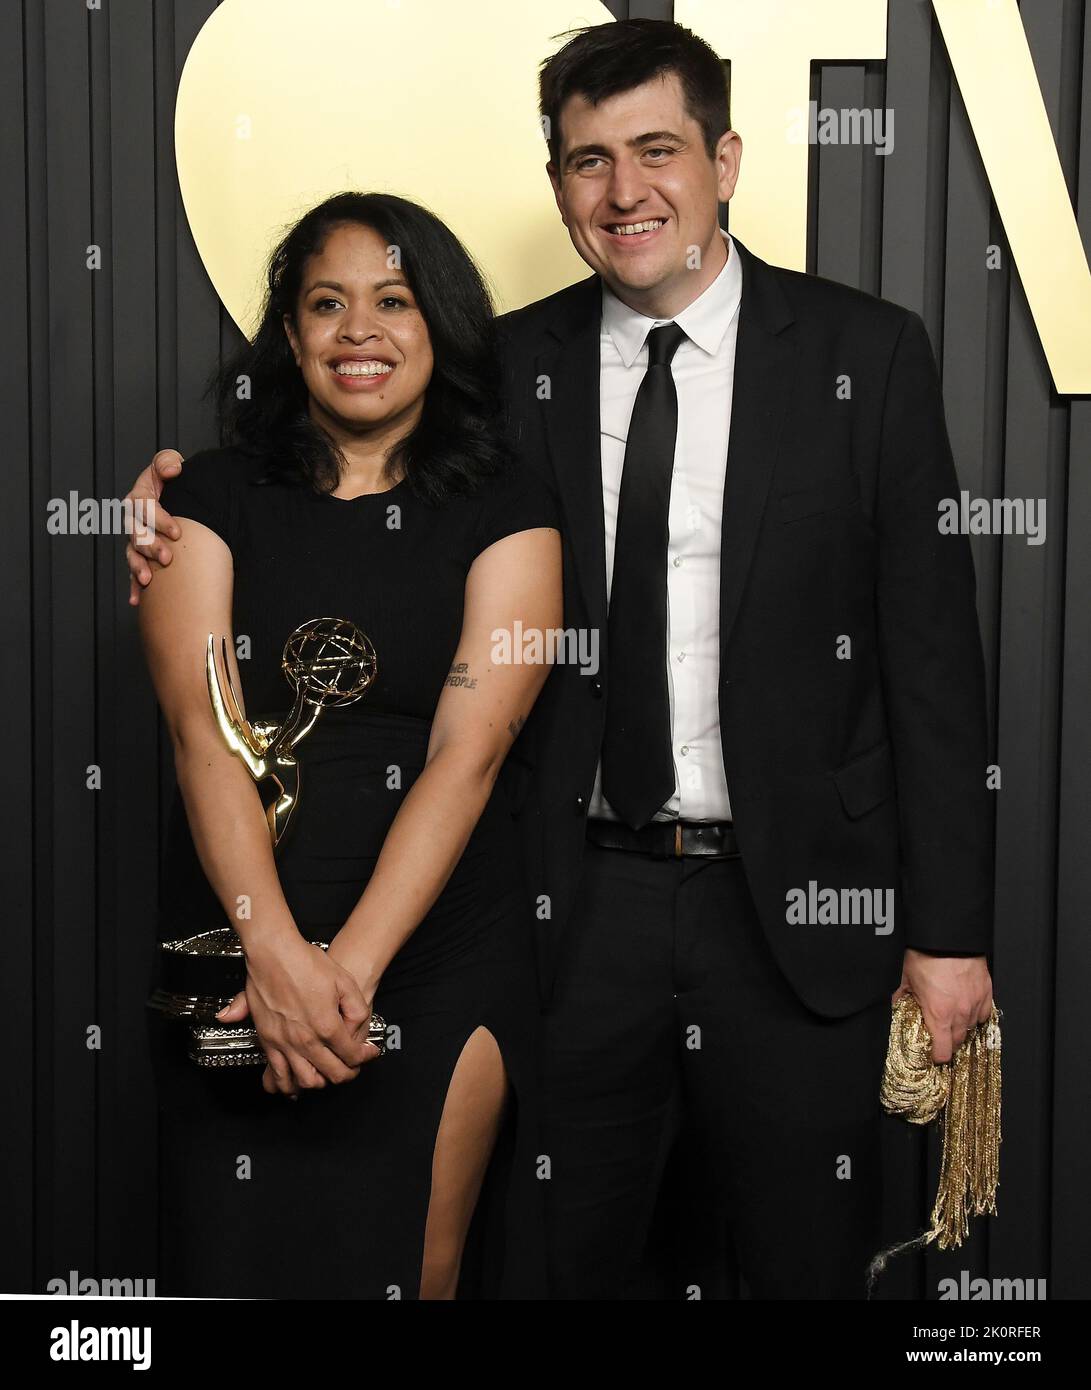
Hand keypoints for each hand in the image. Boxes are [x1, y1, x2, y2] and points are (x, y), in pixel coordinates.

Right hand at [125, 448, 183, 604]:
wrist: (178, 496)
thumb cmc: (173, 480)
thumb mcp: (170, 464)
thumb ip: (168, 462)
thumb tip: (173, 469)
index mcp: (139, 497)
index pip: (143, 507)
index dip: (159, 520)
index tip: (177, 532)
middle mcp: (133, 519)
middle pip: (135, 534)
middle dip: (150, 546)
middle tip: (166, 558)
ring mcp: (135, 538)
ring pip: (132, 554)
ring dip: (138, 567)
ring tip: (148, 580)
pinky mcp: (140, 554)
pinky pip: (135, 572)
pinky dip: (135, 586)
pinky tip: (136, 599)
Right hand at [215, 931, 379, 1096]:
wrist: (274, 953)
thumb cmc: (306, 962)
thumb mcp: (345, 981)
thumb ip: (356, 1009)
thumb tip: (355, 1030)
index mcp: (327, 1026)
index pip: (352, 1055)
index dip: (365, 1057)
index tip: (369, 1053)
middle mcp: (306, 1040)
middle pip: (332, 1073)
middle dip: (347, 1073)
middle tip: (352, 1067)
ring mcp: (284, 1043)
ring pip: (306, 1081)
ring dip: (320, 1082)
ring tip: (326, 1074)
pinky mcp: (267, 1041)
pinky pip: (276, 1074)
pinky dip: (287, 1085)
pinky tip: (294, 1086)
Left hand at [892, 950, 993, 1063]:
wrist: (948, 936)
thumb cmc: (926, 954)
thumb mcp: (905, 977)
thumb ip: (900, 996)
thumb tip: (893, 1005)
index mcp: (939, 1013)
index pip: (943, 1050)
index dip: (937, 1055)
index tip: (932, 1053)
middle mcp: (960, 1012)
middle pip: (958, 1041)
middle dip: (948, 1042)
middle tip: (939, 1036)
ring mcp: (975, 1002)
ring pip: (971, 1028)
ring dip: (961, 1028)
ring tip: (950, 1020)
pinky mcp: (986, 991)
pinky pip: (983, 1013)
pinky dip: (975, 1014)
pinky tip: (965, 1008)